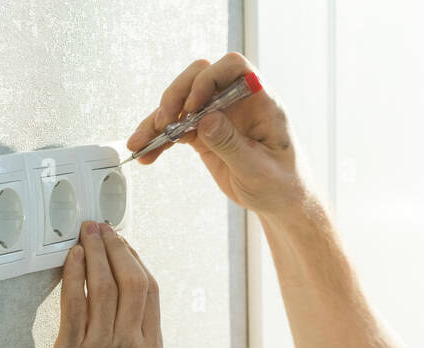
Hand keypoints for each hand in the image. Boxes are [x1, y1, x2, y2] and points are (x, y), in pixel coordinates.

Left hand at [44, 221, 162, 347]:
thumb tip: (133, 328)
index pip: (150, 291)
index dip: (135, 260)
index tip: (122, 244)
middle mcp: (133, 344)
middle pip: (131, 279)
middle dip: (115, 246)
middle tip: (100, 227)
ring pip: (104, 284)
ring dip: (93, 252)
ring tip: (83, 233)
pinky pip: (75, 304)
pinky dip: (73, 276)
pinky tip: (68, 260)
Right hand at [126, 52, 310, 217]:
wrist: (281, 204)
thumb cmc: (282, 185)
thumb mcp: (259, 169)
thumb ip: (232, 144)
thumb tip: (205, 120)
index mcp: (261, 102)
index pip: (234, 67)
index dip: (211, 78)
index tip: (195, 105)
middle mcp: (238, 102)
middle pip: (199, 78)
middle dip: (177, 95)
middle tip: (163, 122)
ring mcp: (219, 116)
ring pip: (182, 103)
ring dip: (159, 120)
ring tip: (141, 142)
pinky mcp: (205, 134)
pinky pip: (177, 129)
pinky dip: (160, 140)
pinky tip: (146, 153)